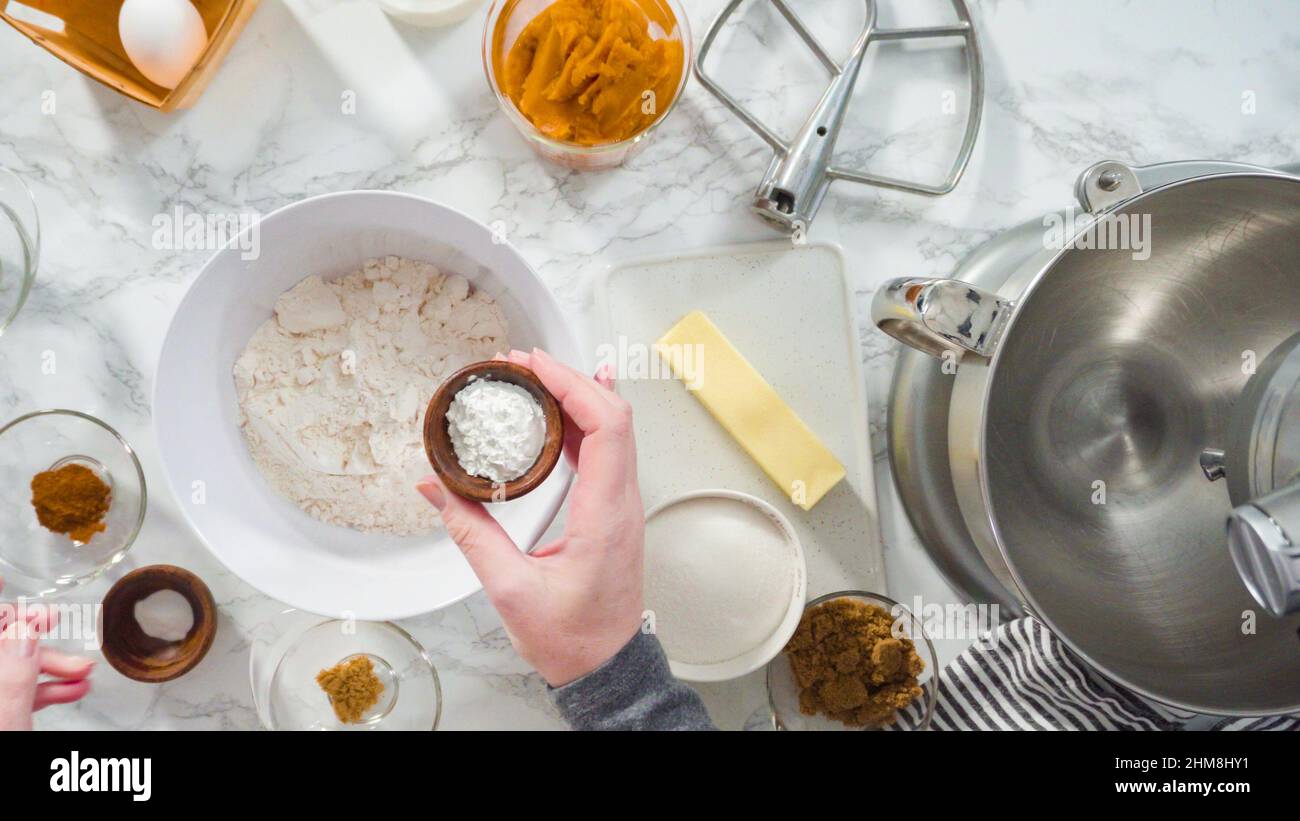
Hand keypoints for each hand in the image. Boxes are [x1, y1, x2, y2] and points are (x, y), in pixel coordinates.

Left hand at [0, 580, 94, 730]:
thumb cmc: (1, 740)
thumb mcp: (7, 715)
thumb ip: (15, 673)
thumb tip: (26, 630)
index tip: (5, 577)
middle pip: (4, 643)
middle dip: (34, 634)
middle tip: (56, 620)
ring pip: (15, 666)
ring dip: (53, 664)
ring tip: (84, 668)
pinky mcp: (2, 710)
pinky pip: (21, 688)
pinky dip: (49, 685)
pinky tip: (75, 687)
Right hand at [418, 348, 644, 686]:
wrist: (606, 667)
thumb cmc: (572, 639)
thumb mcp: (510, 590)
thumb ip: (470, 534)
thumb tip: (435, 488)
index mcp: (606, 516)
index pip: (606, 427)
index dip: (573, 386)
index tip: (534, 367)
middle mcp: (623, 503)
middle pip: (612, 417)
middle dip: (567, 380)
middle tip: (520, 364)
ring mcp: (623, 505)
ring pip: (612, 430)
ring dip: (574, 397)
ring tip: (530, 378)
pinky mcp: (614, 511)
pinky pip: (607, 451)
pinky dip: (581, 422)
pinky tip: (564, 408)